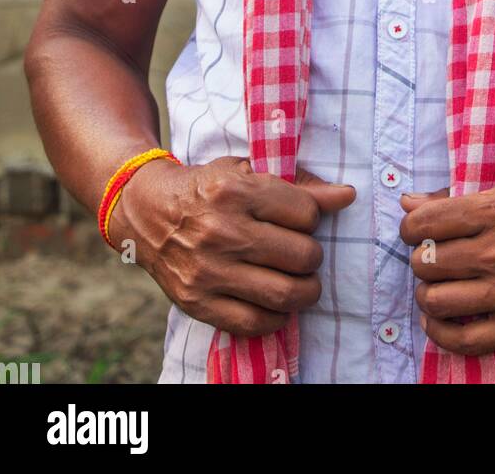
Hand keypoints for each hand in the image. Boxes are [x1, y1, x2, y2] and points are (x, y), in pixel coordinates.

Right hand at [109, 156, 355, 338]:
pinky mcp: (197, 302)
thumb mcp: (247, 172)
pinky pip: (254, 323)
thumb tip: (347, 196)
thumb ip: (299, 186)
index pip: (305, 213)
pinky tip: (277, 305)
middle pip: (301, 255)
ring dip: (305, 291)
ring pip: (284, 293)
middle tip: (304, 254)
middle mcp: (222, 231)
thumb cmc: (207, 187)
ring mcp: (208, 270)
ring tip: (301, 283)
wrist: (147, 211)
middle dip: (312, 256)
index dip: (311, 217)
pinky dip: (277, 318)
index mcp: (235, 191)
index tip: (301, 220)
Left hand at [399, 170, 494, 357]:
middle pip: (427, 262)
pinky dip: (440, 332)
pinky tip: (437, 319)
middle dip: (420, 258)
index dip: (410, 227)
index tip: (415, 230)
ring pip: (437, 300)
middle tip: (431, 257)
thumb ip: (456, 193)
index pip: (426, 222)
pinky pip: (465, 339)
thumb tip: (408, 201)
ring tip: (434, 286)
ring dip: (426, 293)